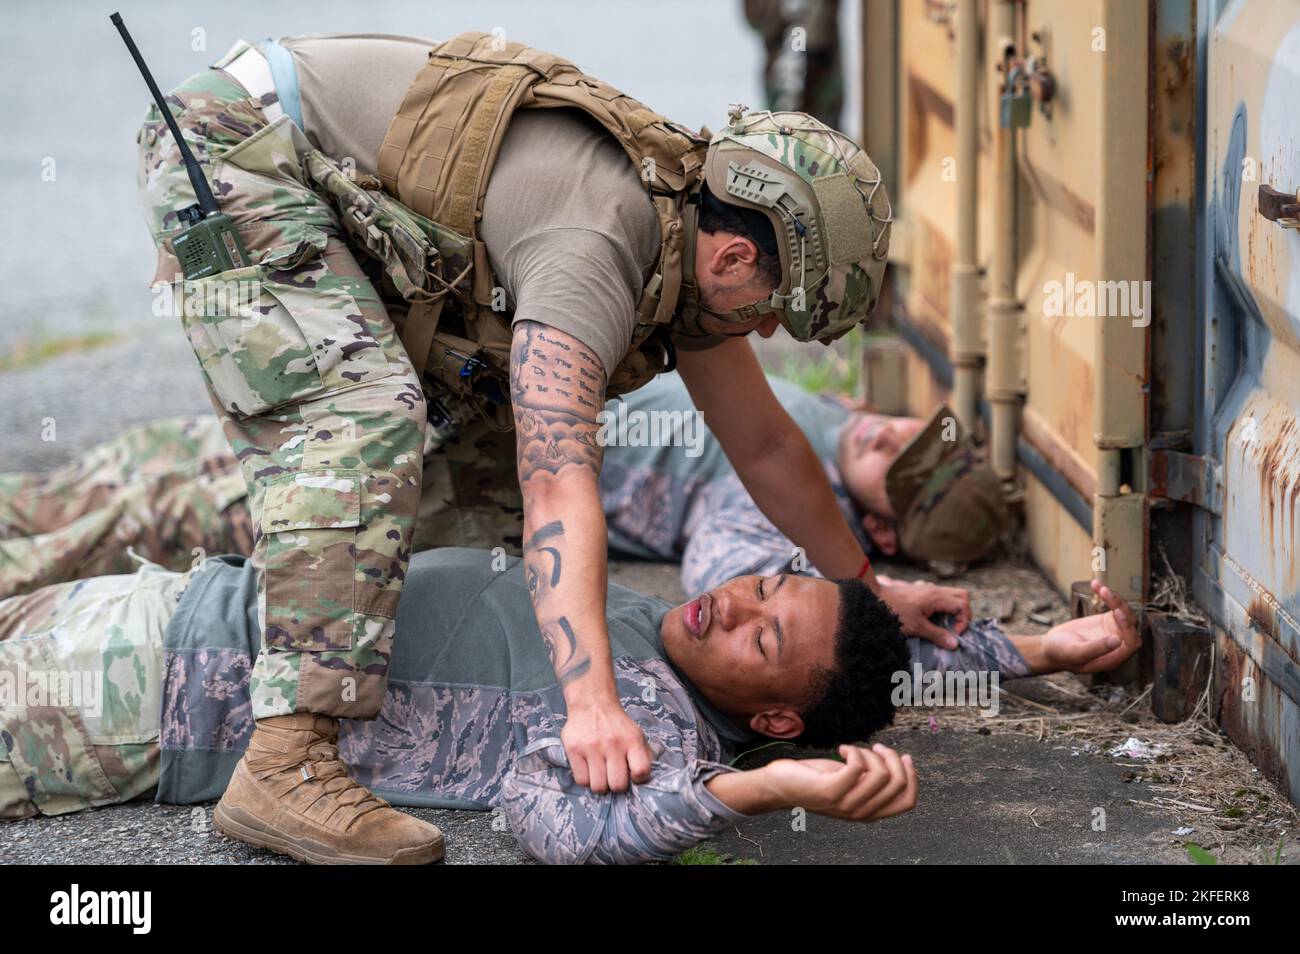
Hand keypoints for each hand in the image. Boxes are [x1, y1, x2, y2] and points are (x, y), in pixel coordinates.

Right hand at [560, 697, 653, 793]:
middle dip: (616, 785)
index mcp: (632, 740)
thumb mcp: (636, 735)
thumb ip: (643, 757)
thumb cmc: (616, 726)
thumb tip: (642, 781)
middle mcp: (613, 744)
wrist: (592, 704)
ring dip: (600, 784)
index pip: (641, 771)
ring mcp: (592, 747)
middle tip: (613, 775)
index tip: (632, 775)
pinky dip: (586, 780)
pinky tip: (589, 769)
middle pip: (617, 785)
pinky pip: (582, 781)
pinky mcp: (574, 750)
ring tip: (600, 773)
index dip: (638, 779)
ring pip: (598, 787)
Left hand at [762, 743, 917, 821]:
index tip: (904, 756)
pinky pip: (857, 765)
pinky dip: (853, 749)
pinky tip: (841, 748)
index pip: (908, 802)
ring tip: (853, 749)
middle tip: (875, 746)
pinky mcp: (831, 791)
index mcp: (871, 812)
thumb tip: (898, 762)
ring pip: (881, 774)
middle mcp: (861, 813)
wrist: (781, 786)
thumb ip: (871, 779)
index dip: (912, 777)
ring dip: (870, 753)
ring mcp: (846, 804)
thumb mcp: (851, 782)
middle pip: (898, 783)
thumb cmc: (816, 780)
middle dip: (892, 757)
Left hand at [877, 576, 970, 646]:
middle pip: (962, 596)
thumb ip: (937, 635)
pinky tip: (933, 619)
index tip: (953, 634)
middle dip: (963, 613)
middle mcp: (935, 590)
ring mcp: (929, 589)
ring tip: (944, 626)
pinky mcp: (922, 592)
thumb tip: (955, 644)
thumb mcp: (916, 627)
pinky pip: (941, 596)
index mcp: (936, 597)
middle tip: (955, 628)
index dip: (963, 621)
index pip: (962, 605)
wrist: (875, 598)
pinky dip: (943, 607)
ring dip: (953, 610)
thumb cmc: (895, 611)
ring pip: (952, 595)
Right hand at [1041, 579, 1140, 673]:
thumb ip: (1096, 649)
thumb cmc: (1062, 655)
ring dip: (1114, 599)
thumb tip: (1118, 641)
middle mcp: (1117, 644)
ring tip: (1100, 589)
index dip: (1128, 628)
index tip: (1117, 614)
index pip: (1132, 643)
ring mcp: (1113, 630)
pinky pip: (1113, 606)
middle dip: (1121, 608)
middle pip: (1129, 624)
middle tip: (1108, 597)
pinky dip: (1105, 595)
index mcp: (1113, 657)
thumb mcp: (1076, 653)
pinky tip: (1096, 586)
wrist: (1051, 647)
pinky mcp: (1107, 620)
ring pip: (1123, 612)